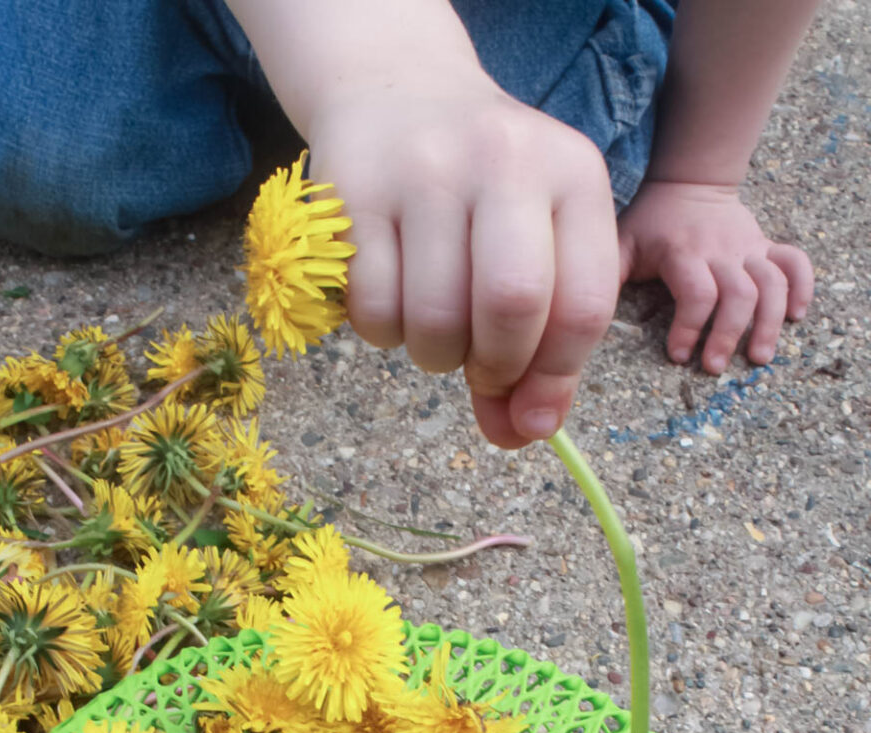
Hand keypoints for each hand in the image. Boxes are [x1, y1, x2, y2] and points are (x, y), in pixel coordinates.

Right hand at [307, 72, 620, 447]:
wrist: (398, 93)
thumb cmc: (482, 194)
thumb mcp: (537, 244)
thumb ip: (542, 345)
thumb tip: (523, 433)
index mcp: (573, 174)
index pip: (584, 306)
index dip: (554, 378)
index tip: (528, 406)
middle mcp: (504, 159)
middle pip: (511, 308)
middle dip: (495, 367)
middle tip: (478, 367)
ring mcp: (425, 170)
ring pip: (435, 321)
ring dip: (434, 356)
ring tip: (434, 325)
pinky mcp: (355, 191)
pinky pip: (373, 310)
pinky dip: (382, 333)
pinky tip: (391, 297)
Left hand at [618, 179, 814, 371]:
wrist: (689, 183)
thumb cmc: (651, 224)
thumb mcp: (623, 241)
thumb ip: (608, 275)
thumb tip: (582, 318)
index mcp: (685, 252)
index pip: (697, 292)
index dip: (691, 326)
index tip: (679, 355)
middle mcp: (722, 250)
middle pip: (739, 294)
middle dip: (729, 334)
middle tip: (715, 367)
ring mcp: (749, 248)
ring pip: (772, 284)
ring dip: (769, 322)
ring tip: (760, 358)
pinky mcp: (766, 248)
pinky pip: (795, 263)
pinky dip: (802, 288)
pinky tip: (798, 317)